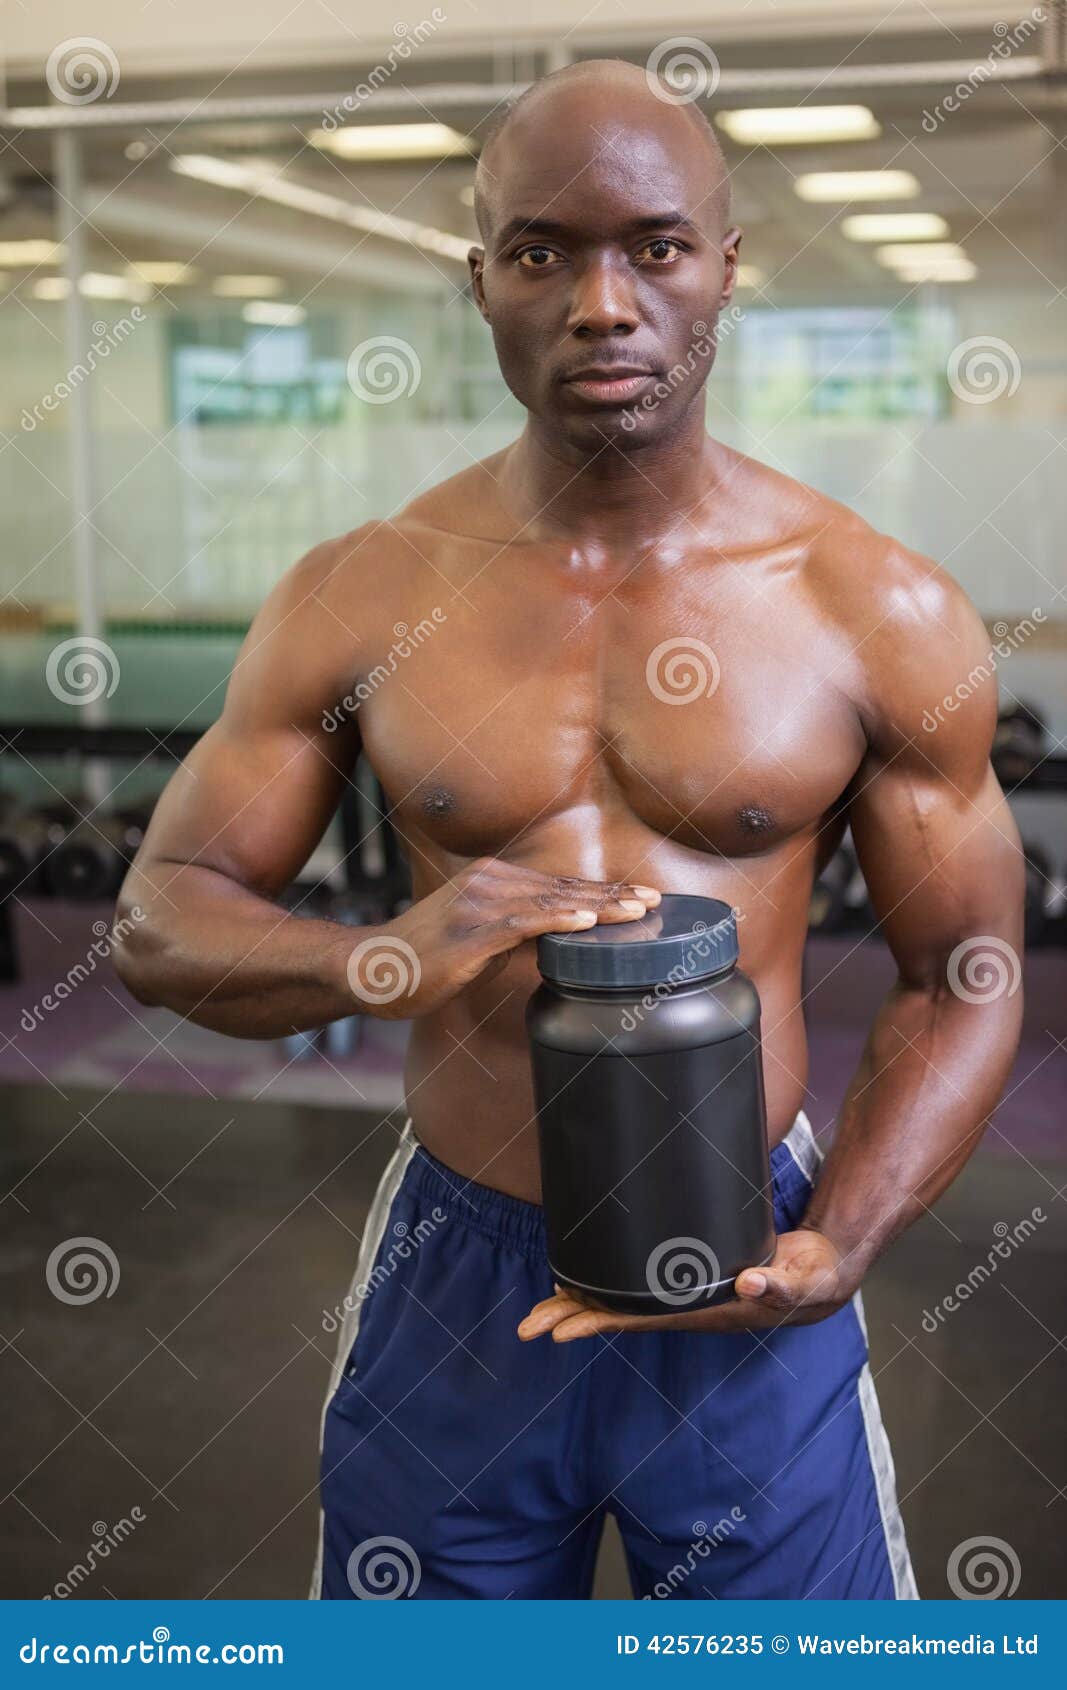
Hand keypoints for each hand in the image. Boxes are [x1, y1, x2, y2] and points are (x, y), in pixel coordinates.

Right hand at [342, 858, 660, 1018]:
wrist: (369, 970)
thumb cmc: (423, 959)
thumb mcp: (480, 940)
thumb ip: (519, 934)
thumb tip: (561, 941)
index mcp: (492, 880)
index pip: (559, 885)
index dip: (603, 891)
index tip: (642, 896)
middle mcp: (487, 882)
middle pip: (562, 888)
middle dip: (613, 895)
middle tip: (657, 900)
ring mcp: (475, 905)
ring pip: (549, 902)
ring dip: (598, 905)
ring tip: (636, 909)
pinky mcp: (466, 933)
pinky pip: (519, 924)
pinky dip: (556, 920)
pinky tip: (586, 921)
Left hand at [518, 1228, 849, 1340]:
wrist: (820, 1274)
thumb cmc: (811, 1277)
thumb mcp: (800, 1278)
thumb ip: (776, 1283)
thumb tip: (746, 1283)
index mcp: (704, 1311)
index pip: (639, 1319)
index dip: (597, 1322)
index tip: (558, 1331)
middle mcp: (685, 1308)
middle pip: (616, 1316)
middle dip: (570, 1318)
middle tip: (526, 1326)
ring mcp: (683, 1296)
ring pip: (620, 1303)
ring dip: (578, 1305)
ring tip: (538, 1309)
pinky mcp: (687, 1278)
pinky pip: (634, 1286)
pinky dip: (601, 1284)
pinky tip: (579, 1278)